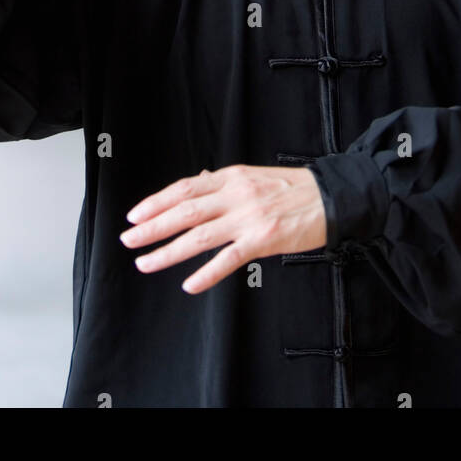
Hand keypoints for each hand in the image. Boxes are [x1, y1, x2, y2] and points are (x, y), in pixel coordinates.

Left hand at [120, 164, 327, 293]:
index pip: (185, 188)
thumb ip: (224, 183)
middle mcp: (235, 194)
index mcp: (231, 176)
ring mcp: (248, 217)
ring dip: (168, 251)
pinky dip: (206, 273)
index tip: (135, 215)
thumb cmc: (294, 189)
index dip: (156, 202)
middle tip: (129, 239)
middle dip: (152, 226)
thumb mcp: (254, 176)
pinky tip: (189, 284)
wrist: (331, 197)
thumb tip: (196, 180)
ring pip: (198, 236)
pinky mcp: (263, 239)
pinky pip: (228, 259)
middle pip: (184, 211)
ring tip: (146, 262)